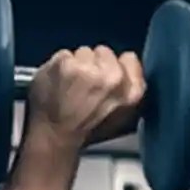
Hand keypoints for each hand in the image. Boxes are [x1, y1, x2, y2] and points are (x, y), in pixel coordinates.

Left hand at [26, 46, 145, 149]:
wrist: (56, 137)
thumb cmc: (87, 132)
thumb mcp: (124, 116)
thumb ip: (128, 89)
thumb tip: (125, 72)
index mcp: (132, 91)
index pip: (129, 59)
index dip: (116, 66)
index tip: (105, 77)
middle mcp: (113, 77)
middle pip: (104, 52)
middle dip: (95, 64)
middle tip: (85, 87)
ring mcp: (88, 68)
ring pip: (83, 52)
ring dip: (76, 65)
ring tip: (70, 87)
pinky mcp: (65, 64)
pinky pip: (63, 55)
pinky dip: (58, 67)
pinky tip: (58, 84)